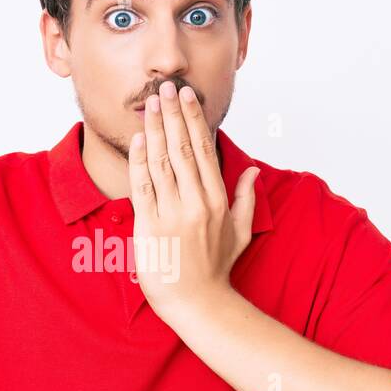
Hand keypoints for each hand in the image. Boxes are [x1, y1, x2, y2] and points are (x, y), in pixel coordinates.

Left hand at [128, 80, 258, 322]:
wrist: (197, 303)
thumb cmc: (216, 270)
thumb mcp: (240, 233)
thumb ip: (246, 199)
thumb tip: (251, 171)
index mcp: (217, 200)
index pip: (205, 150)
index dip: (195, 120)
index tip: (188, 97)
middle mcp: (197, 202)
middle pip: (183, 148)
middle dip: (174, 114)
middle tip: (166, 87)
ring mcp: (173, 214)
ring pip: (163, 162)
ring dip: (156, 129)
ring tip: (150, 104)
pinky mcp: (151, 226)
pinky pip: (144, 186)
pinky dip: (140, 160)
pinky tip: (139, 139)